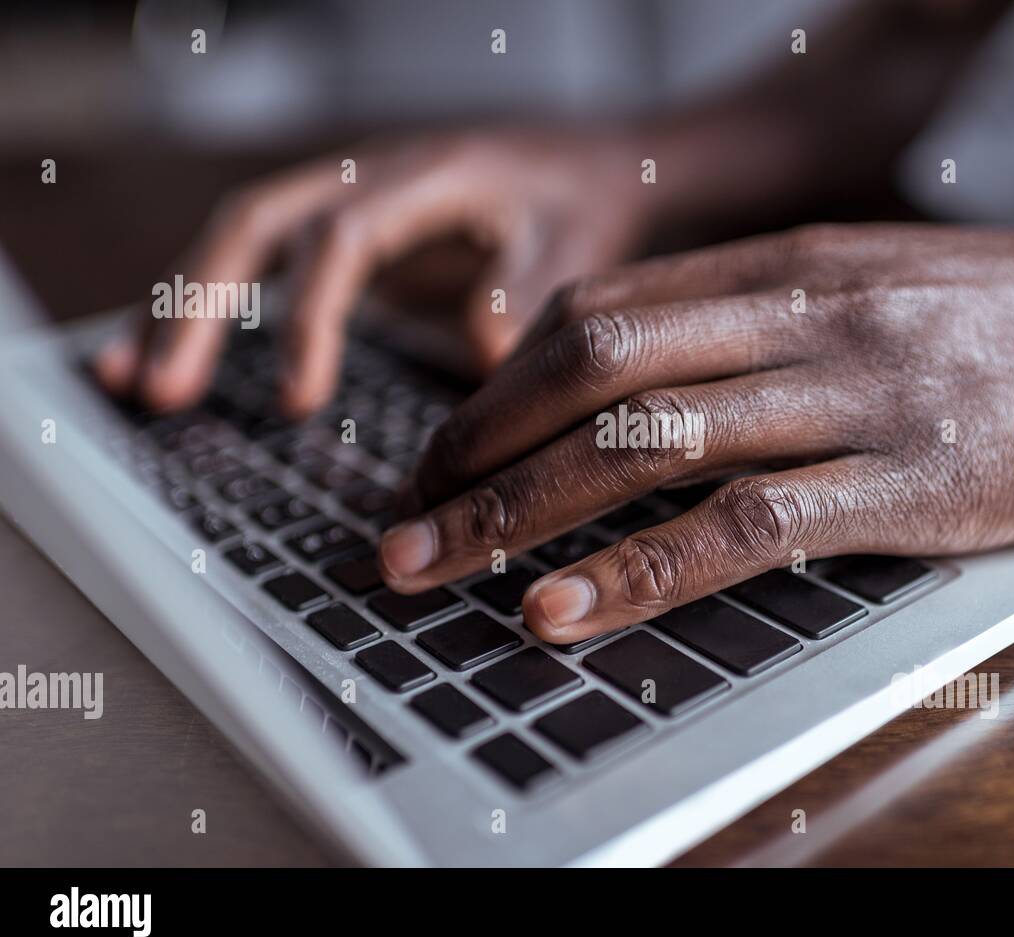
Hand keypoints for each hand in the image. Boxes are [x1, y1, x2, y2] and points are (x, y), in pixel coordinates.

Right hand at [95, 130, 650, 414]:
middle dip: (200, 308)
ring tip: (131, 383)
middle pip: (254, 227)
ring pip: (238, 241)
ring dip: (180, 307)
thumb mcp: (574, 244)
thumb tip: (480, 355)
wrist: (585, 161)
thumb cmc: (579, 203)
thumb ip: (526, 293)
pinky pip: (257, 263)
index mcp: (422, 179)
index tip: (298, 401)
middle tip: (163, 395)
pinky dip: (210, 308)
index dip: (309, 317)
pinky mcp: (340, 236)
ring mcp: (344, 204)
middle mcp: (365, 180)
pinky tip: (170, 356)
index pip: (340, 240)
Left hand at [376, 223, 1013, 642]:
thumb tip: (649, 379)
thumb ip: (764, 321)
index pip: (601, 312)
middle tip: (405, 517)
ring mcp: (853, 393)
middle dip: (476, 448)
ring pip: (644, 441)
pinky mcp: (909, 481)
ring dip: (521, 511)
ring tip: (437, 566)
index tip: (447, 446)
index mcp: (788, 264)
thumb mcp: (874, 284)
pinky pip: (744, 526)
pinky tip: (567, 611)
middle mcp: (803, 314)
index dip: (500, 384)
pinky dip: (641, 572)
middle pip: (591, 369)